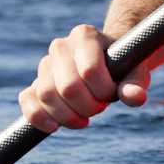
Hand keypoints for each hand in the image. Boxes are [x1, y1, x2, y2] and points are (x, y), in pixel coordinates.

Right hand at [20, 23, 146, 131]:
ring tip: (85, 117)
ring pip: (46, 96)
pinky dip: (39, 118)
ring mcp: (45, 64)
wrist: (106, 62)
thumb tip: (135, 98)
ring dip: (68, 116)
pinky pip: (28, 101)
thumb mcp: (135, 71)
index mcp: (85, 35)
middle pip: (68, 87)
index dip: (103, 91)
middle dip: (87, 107)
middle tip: (100, 108)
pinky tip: (56, 127)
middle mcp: (60, 46)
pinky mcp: (35, 83)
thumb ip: (136, 83)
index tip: (112, 93)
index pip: (89, 71)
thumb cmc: (123, 66)